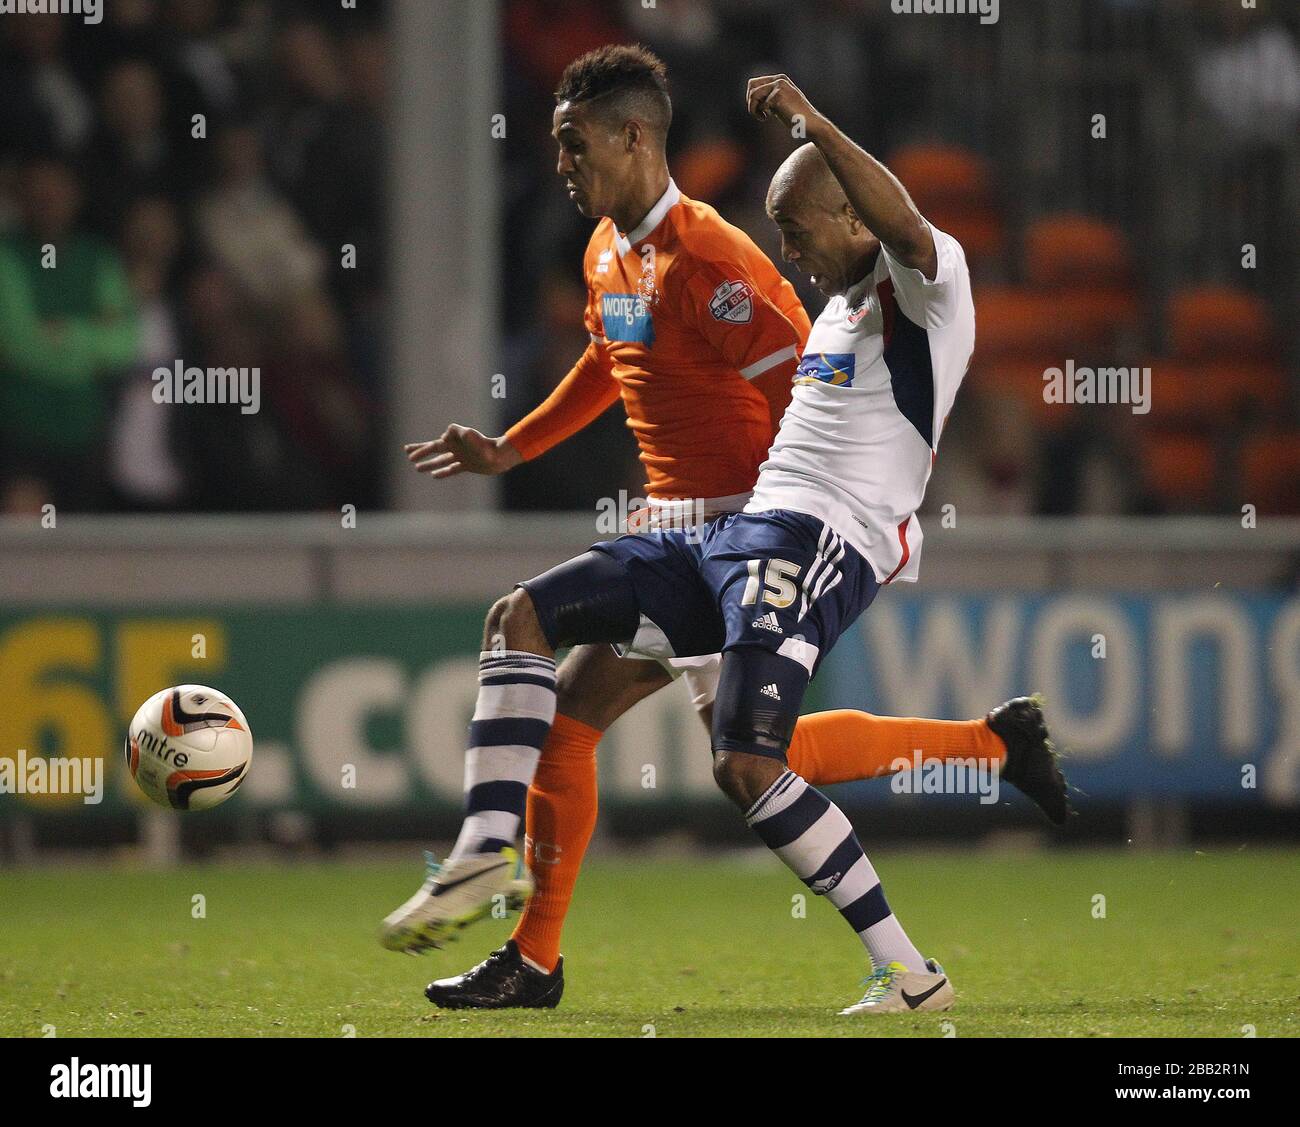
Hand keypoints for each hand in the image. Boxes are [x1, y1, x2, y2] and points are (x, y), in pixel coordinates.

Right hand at [404, 425, 522, 478]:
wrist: (500, 456)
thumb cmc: (485, 445)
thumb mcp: (470, 435)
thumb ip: (458, 432)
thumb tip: (446, 432)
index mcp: (453, 441)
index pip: (433, 445)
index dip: (421, 450)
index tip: (409, 454)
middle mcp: (456, 447)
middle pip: (434, 450)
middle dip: (421, 452)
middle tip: (407, 454)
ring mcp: (461, 456)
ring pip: (441, 461)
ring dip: (429, 464)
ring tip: (417, 468)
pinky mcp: (467, 465)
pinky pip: (452, 469)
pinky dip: (443, 472)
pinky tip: (434, 475)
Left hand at [746, 74, 820, 132]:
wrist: (810, 123)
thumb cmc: (796, 117)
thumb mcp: (781, 103)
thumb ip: (769, 97)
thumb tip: (751, 97)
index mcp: (780, 79)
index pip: (755, 82)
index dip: (752, 97)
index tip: (760, 109)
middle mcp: (780, 79)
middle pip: (752, 85)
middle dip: (751, 101)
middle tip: (759, 112)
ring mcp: (779, 87)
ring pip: (753, 94)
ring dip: (753, 108)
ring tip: (762, 116)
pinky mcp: (778, 96)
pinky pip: (761, 105)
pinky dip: (760, 113)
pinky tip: (766, 118)